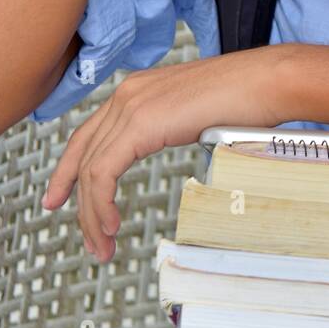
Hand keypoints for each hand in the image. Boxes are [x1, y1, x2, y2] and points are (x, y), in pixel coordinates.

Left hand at [41, 45, 293, 262]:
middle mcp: (127, 94)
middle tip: (89, 238)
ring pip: (90, 169)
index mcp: (138, 90)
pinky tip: (112, 225)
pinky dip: (101, 203)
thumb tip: (176, 143)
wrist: (268, 81)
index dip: (69, 169)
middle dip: (77, 202)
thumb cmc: (248, 98)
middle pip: (82, 154)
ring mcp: (131, 105)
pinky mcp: (140, 122)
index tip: (60, 198)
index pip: (89, 135)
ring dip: (92, 214)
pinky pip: (104, 171)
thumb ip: (173, 126)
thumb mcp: (196, 116)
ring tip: (103, 245)